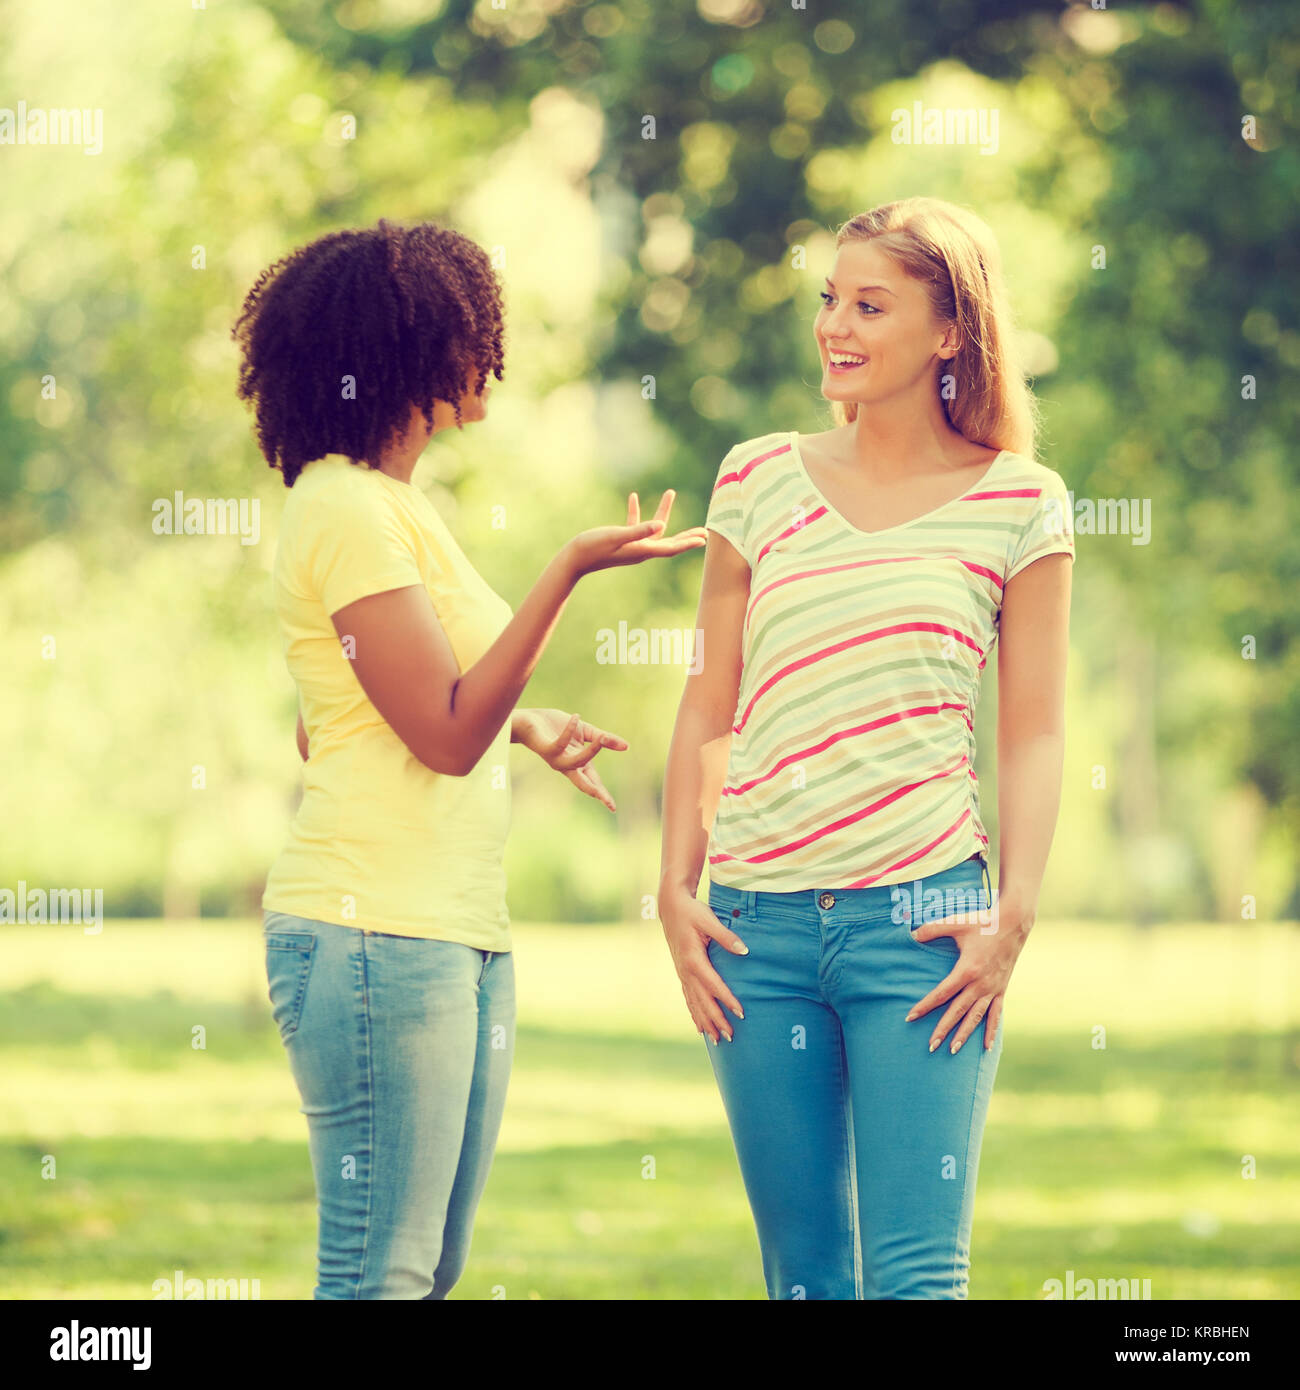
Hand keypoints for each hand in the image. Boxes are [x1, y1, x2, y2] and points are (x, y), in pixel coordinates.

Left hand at [516, 708, 626, 811]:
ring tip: (602, 738)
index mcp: (578, 763)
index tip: (613, 808)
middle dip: (596, 791)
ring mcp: (556, 759)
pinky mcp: (546, 749)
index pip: (593, 781)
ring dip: (591, 752)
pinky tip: (577, 717)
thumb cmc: (556, 726)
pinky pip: (560, 743)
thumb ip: (604, 739)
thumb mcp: (585, 731)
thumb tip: (626, 746)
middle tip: (608, 803)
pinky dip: (569, 730)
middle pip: (584, 783)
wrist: (530, 719)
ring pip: (576, 762)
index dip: (603, 794)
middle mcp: (567, 765)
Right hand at [564, 490, 705, 579]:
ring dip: (662, 512)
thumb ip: (638, 531)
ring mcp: (630, 546)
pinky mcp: (620, 541)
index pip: (670, 547)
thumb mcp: (615, 536)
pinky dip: (636, 512)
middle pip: (668, 542)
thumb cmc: (591, 548)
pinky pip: (633, 525)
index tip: (703, 538)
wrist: (572, 560)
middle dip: (686, 536)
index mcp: (641, 551)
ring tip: (670, 493)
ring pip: (653, 530)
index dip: (688, 542)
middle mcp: (640, 551)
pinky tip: (633, 496)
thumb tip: (660, 525)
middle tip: (704, 532)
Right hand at [658, 886, 748, 1044]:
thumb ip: (726, 937)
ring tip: (716, 1041)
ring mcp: (682, 973)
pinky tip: (700, 1028)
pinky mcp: (681, 972)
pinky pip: (688, 998)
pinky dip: (694, 1014)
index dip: (727, 1000)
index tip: (741, 1013)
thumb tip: (744, 951)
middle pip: (702, 1001)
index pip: (713, 985)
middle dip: (716, 1020)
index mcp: (693, 959)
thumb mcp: (709, 919)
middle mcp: (685, 970)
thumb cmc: (691, 911)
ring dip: (705, 1023)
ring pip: (694, 1003)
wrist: (670, 906)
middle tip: (730, 1036)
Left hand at [903, 890, 1034, 1053]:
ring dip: (964, 1035)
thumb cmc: (982, 922)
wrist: (1014, 923)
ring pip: (976, 1017)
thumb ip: (931, 929)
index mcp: (967, 970)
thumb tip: (910, 933)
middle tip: (931, 1046)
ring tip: (952, 1050)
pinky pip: (996, 1015)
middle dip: (943, 1029)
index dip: (925, 1005)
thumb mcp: (955, 923)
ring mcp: (993, 989)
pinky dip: (991, 1031)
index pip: (942, 993)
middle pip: (957, 1011)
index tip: (910, 1017)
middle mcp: (980, 984)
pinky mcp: (1002, 989)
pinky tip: (987, 1048)